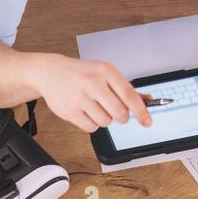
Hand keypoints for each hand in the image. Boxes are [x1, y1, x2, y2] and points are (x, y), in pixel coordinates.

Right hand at [30, 54, 149, 132]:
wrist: (50, 72)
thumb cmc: (80, 73)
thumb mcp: (104, 73)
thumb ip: (125, 87)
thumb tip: (147, 99)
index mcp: (105, 71)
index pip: (129, 95)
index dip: (141, 111)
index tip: (147, 121)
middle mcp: (93, 82)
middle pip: (119, 113)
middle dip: (121, 117)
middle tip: (115, 112)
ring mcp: (80, 97)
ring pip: (105, 122)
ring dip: (104, 119)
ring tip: (95, 108)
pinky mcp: (69, 111)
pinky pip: (91, 128)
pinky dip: (92, 124)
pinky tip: (86, 113)